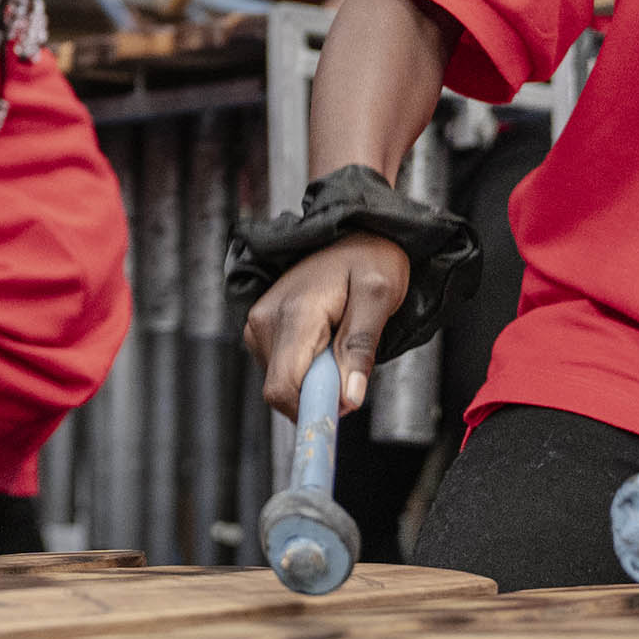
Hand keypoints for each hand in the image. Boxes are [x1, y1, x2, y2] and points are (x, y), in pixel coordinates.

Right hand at [242, 237, 407, 420]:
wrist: (352, 229)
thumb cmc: (370, 258)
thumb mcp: (380, 297)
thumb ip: (361, 348)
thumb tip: (349, 400)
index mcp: (295, 314)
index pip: (283, 388)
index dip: (313, 409)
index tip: (344, 408)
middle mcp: (265, 321)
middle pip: (282, 390)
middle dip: (319, 392)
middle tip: (352, 363)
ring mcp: (258, 324)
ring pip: (282, 382)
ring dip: (315, 378)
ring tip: (340, 340)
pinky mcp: (260, 328)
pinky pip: (281, 368)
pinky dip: (307, 367)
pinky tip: (326, 338)